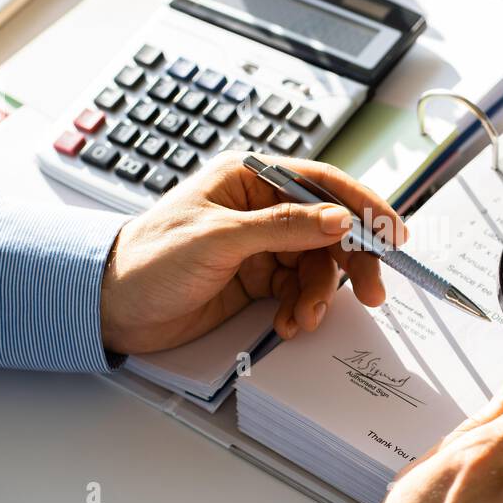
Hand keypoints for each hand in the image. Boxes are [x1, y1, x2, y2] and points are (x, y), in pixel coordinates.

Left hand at [99, 153, 406, 354]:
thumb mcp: (218, 239)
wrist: (110, 307)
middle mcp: (259, 207)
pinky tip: (290, 324)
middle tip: (371, 292)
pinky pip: (297, 290)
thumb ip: (283, 227)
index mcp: (249, 178)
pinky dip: (301, 308)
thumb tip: (338, 218)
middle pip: (328, 228)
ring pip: (316, 265)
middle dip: (350, 262)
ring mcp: (260, 245)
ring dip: (319, 295)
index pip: (321, 182)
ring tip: (304, 319)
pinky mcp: (255, 279)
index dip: (362, 204)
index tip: (392, 231)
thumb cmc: (149, 259)